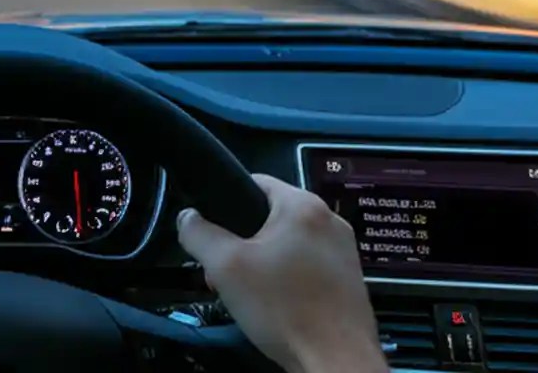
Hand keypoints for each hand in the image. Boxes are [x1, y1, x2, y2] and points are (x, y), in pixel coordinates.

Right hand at [176, 174, 385, 372]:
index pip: (254, 182)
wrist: (335, 361)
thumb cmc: (283, 309)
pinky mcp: (349, 279)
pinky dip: (288, 279)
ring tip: (251, 293)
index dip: (225, 205)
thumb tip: (188, 217)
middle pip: (270, 217)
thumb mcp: (224, 267)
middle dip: (243, 242)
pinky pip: (307, 266)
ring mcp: (344, 251)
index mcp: (304, 205)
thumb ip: (198, 233)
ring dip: (264, 262)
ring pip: (289, 244)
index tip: (213, 236)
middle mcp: (331, 220)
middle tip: (227, 273)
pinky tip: (277, 304)